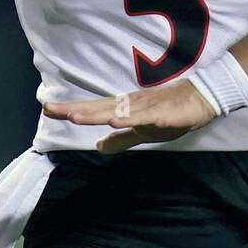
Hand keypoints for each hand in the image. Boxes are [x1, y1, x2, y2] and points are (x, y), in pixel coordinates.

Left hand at [42, 81, 217, 154]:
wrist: (199, 100)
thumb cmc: (170, 113)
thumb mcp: (142, 131)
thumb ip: (121, 140)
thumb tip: (99, 147)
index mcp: (124, 109)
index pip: (93, 109)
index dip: (71, 109)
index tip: (47, 108)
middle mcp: (129, 105)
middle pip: (98, 107)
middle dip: (74, 109)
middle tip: (49, 108)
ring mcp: (144, 108)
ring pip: (116, 111)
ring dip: (96, 114)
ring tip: (75, 116)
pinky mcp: (161, 114)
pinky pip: (143, 117)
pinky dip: (129, 119)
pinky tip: (116, 121)